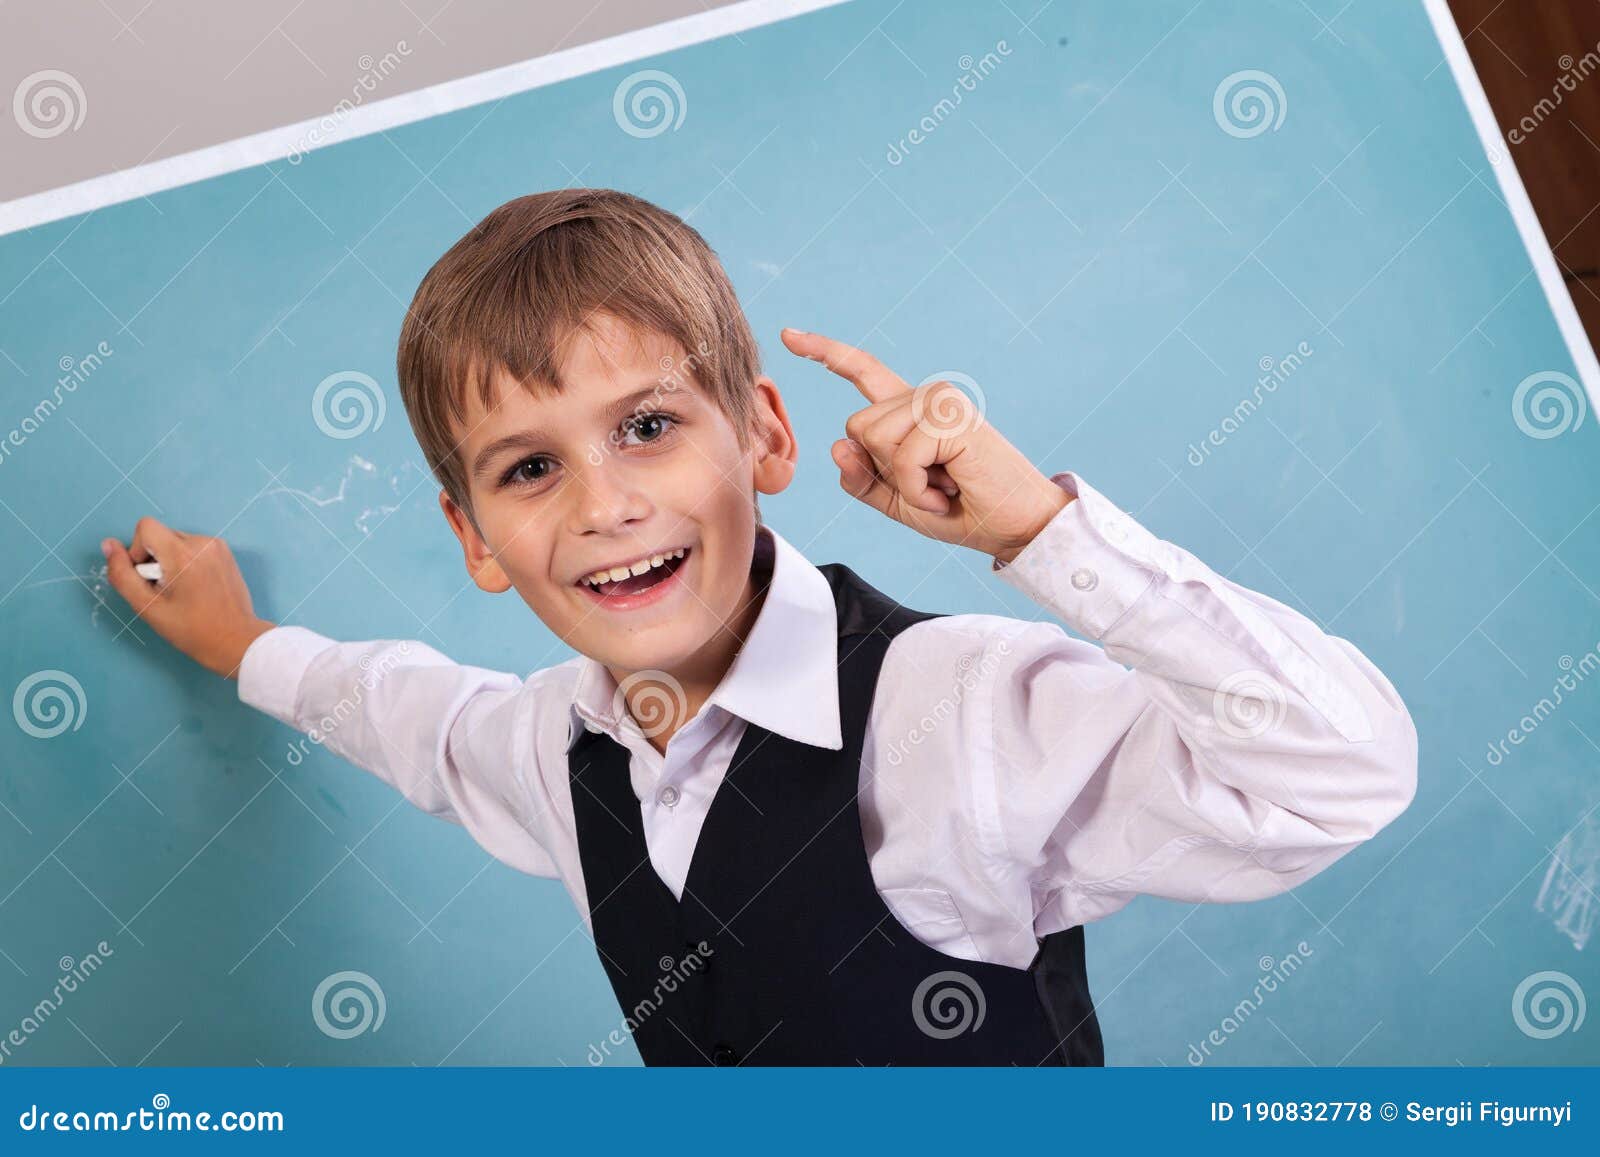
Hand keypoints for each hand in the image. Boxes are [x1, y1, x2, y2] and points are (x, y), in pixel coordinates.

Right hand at [102, 518, 274, 678]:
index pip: (145, 527)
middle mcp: (202, 542)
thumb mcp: (147, 606)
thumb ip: (122, 574)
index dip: (137, 550)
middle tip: (166, 589)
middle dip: (155, 559)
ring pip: (176, 541)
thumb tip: (108, 544)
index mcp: (183, 553)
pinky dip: (187, 561)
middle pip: (161, 535)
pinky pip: (194, 547)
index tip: (148, 577)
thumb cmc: (190, 628)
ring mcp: (217, 546)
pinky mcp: (225, 552)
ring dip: (170, 561)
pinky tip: (195, 586)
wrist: (234, 639)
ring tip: (182, 590)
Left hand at [780, 328, 1070, 563]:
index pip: (863, 372)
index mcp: (909, 410)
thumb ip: (860, 478)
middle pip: (856, 425)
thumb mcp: (895, 501)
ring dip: (902, 483)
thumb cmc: (959, 512)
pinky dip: (917, 488)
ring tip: (942, 487)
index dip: (826, 352)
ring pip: (873, 439)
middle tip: (930, 485)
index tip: (789, 334)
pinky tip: (947, 490)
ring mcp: (940, 401)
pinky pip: (901, 459)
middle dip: (881, 470)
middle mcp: (925, 396)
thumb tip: (837, 444)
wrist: (1013, 526)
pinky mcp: (952, 418)